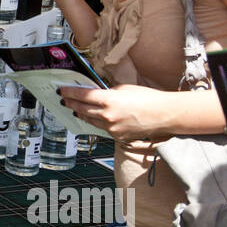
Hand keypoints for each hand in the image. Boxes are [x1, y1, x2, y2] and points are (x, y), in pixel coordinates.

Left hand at [58, 84, 177, 141]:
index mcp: (108, 100)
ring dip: (81, 114)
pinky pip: (103, 128)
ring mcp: (112, 129)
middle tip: (64, 100)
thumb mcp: (124, 88)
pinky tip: (95, 118)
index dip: (69, 92)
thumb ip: (107, 91)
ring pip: (90, 121)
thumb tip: (95, 93)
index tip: (61, 90)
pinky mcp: (118, 137)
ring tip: (75, 109)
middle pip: (82, 109)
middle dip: (71, 104)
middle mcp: (107, 116)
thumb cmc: (148, 98)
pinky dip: (97, 122)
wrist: (165, 115)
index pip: (82, 96)